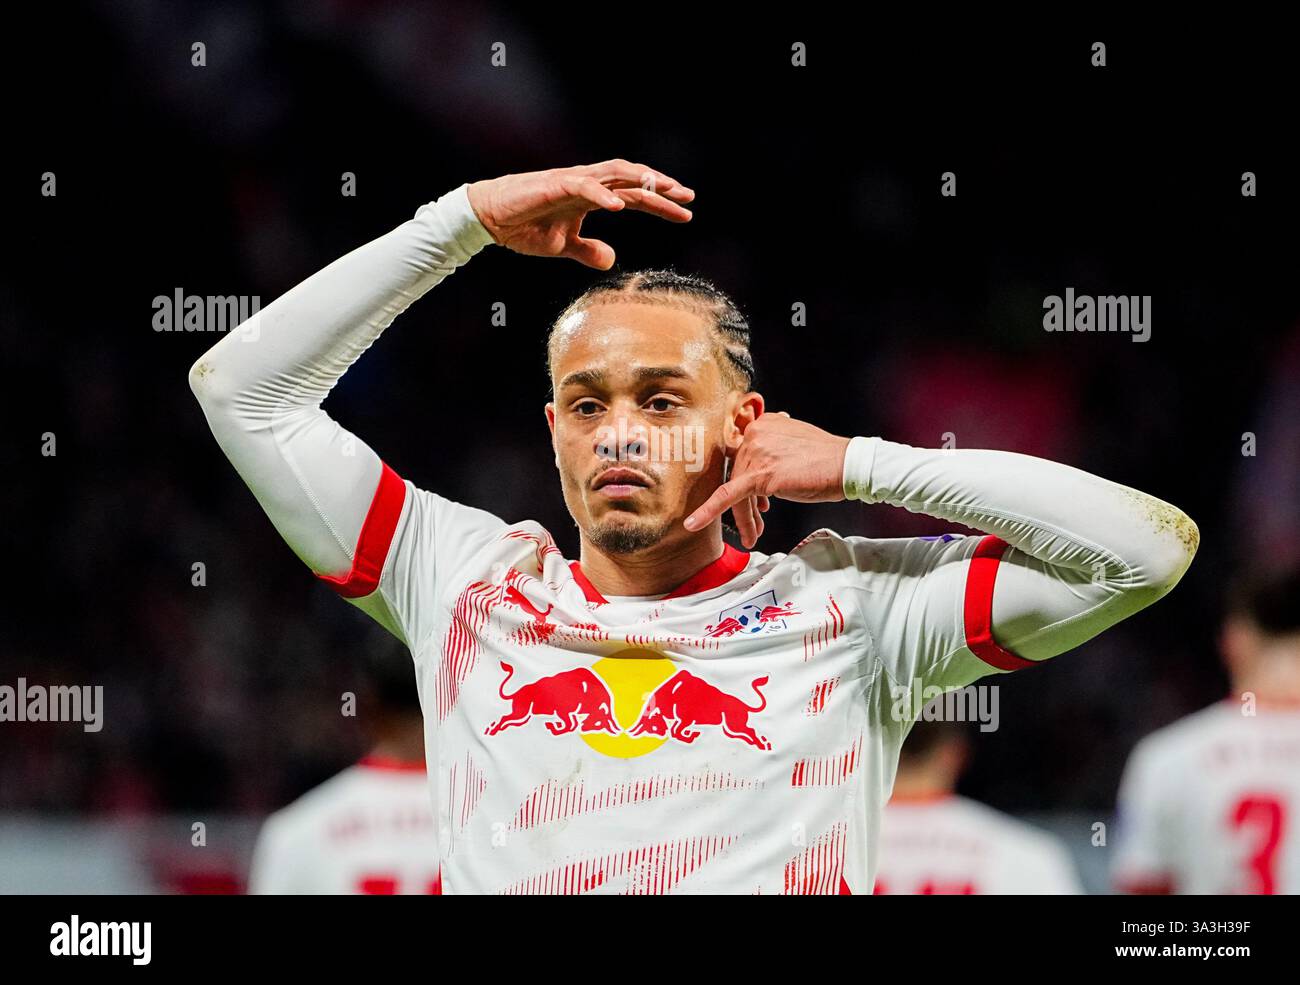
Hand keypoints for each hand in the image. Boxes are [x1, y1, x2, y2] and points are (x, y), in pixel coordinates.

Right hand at [466, 159, 694, 268]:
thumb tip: (611, 260)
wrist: (488, 219)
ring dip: (640, 181)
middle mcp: (586, 184)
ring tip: (664, 190)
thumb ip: (588, 250)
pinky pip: (582, 186)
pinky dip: (602, 194)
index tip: (686, 212)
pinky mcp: (553, 185)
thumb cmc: (524, 226)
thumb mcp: (563, 245)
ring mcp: (571, 181)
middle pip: (632, 179)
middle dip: (661, 187)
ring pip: (614, 173)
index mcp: (592, 196)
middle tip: (687, 197)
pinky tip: (620, 206)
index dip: (660, 203)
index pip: (634, 196)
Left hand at [683, 412, 851, 548]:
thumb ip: (777, 445)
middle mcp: (754, 433)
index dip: (747, 484)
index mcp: (762, 423)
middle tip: (756, 525)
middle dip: (747, 505)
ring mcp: (755, 452)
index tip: (758, 502)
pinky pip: (727, 495)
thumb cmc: (828, 458)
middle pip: (738, 476)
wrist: (847, 464)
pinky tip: (693, 524)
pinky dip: (708, 511)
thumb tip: (768, 459)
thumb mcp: (796, 442)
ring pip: (737, 491)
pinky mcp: (758, 474)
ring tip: (753, 535)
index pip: (743, 458)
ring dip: (745, 517)